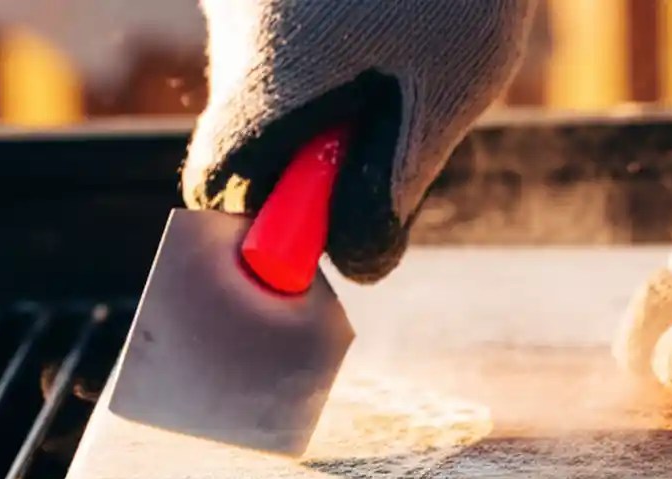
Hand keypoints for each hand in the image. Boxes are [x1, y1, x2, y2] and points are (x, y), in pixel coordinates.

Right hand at [182, 0, 535, 282]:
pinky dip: (330, 39)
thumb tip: (357, 261)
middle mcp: (232, 31)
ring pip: (268, 75)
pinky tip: (388, 8)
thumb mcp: (449, 91)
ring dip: (331, 87)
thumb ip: (392, 185)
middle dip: (316, 147)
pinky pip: (282, 27)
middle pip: (250, 131)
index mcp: (266, 78)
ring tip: (408, 39)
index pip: (222, 187)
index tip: (323, 219)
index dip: (269, 219)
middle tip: (399, 116)